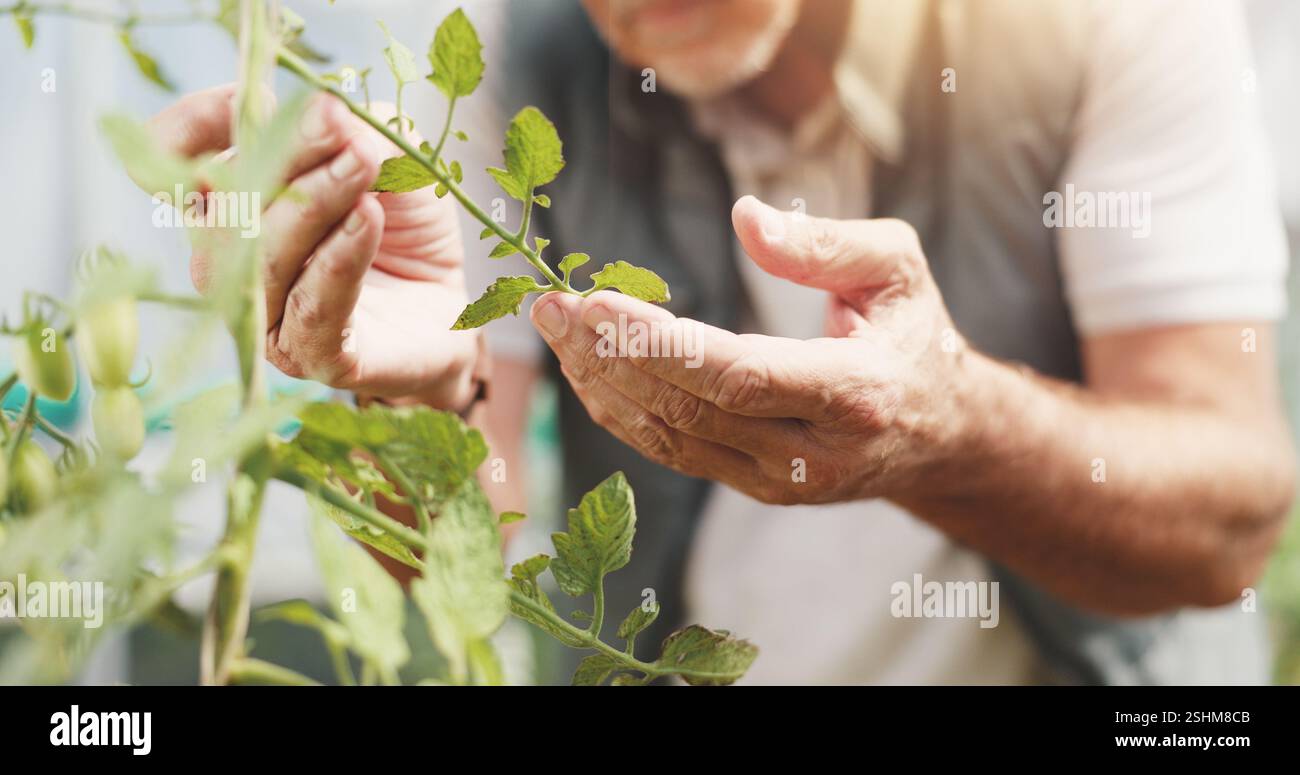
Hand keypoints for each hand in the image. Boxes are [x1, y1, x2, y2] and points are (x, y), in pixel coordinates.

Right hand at [147, 85, 479, 407]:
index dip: (199, 125)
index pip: (177, 163)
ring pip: (264, 256)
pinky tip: (368, 221)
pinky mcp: (314, 357)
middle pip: (228, 205)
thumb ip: (357, 133)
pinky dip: (338, 258)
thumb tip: (327, 114)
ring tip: (364, 168)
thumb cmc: (408, 227)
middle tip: (344, 133)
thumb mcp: (393, 159)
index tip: (252, 97)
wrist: (451, 307)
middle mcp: (233, 264)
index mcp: (232, 206)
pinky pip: (311, 308)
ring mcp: (266, 317)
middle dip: (287, 159)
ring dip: (314, 204)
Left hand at [530, 195, 969, 504]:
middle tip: (551, 304)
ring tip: (554, 328)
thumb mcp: (897, 267)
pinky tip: (587, 369)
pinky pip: (675, 453)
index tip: (594, 301)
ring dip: (602, 383)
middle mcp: (814, 452)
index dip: (657, 343)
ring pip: (671, 439)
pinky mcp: (756, 490)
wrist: (939, 433)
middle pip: (690, 410)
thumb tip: (743, 217)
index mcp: (855, 392)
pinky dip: (622, 412)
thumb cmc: (911, 334)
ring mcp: (781, 482)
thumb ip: (824, 243)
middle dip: (610, 356)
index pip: (737, 375)